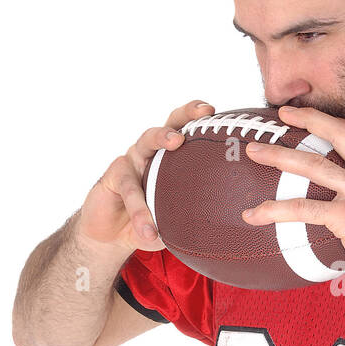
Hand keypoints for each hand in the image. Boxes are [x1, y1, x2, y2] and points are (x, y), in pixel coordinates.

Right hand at [77, 100, 215, 253]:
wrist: (112, 235)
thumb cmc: (151, 220)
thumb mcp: (177, 218)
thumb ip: (198, 216)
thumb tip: (232, 227)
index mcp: (168, 158)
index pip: (185, 130)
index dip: (197, 117)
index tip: (213, 111)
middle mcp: (150, 151)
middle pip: (167, 124)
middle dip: (185, 115)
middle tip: (201, 115)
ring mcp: (131, 160)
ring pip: (146, 143)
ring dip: (162, 138)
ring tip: (177, 142)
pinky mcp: (113, 176)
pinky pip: (130, 189)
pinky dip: (141, 211)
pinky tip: (149, 229)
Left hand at [242, 104, 344, 308]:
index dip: (343, 125)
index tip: (322, 121)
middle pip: (342, 134)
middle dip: (310, 118)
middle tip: (284, 113)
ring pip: (314, 165)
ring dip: (279, 155)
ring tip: (254, 152)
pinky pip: (303, 209)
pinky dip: (274, 210)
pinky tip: (255, 214)